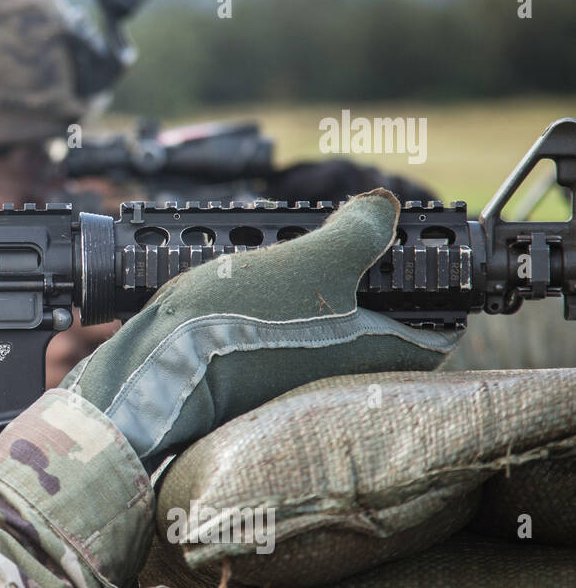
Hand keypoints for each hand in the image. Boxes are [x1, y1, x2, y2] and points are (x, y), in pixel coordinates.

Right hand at [63, 189, 459, 461]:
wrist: (154, 374)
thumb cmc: (241, 325)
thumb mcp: (314, 260)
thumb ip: (360, 231)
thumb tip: (384, 209)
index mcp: (377, 355)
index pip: (432, 326)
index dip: (428, 285)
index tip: (411, 254)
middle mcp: (342, 376)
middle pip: (373, 316)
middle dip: (356, 275)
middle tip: (335, 237)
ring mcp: (294, 377)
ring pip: (318, 319)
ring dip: (304, 286)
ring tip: (278, 254)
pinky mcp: (251, 372)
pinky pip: (273, 328)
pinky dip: (265, 303)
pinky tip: (242, 279)